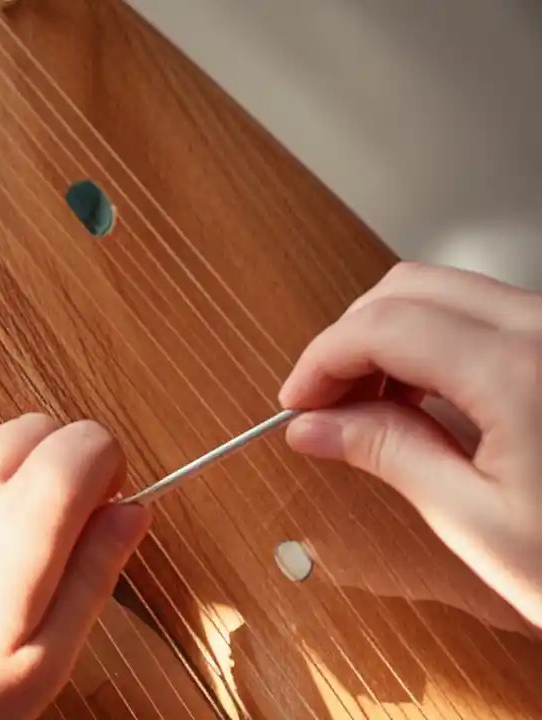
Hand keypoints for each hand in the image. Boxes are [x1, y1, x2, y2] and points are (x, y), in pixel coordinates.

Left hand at [0, 414, 151, 719]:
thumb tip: (133, 509)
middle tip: (53, 541)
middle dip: (60, 467)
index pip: (87, 439)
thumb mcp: (45, 658)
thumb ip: (94, 572)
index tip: (98, 519)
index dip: (107, 473)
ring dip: (8, 481)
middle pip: (37, 428)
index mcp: (14, 524)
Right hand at [280, 262, 541, 626]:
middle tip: (324, 402)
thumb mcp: (477, 520)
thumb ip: (387, 454)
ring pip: (446, 293)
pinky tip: (424, 400)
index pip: (383, 327)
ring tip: (370, 408)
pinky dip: (434, 343)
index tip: (296, 403)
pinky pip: (486, 315)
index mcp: (519, 372)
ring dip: (390, 337)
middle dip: (350, 338)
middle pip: (409, 288)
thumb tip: (315, 425)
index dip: (322, 359)